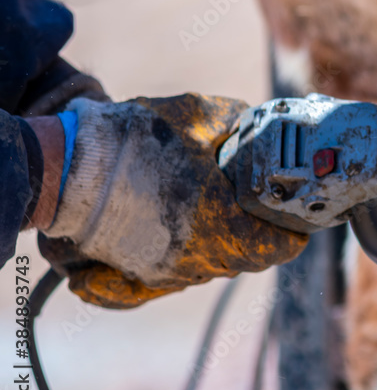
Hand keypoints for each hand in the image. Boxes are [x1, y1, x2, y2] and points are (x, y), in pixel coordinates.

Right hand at [40, 94, 307, 307]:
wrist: (67, 169)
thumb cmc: (137, 142)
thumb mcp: (200, 115)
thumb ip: (240, 123)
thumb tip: (259, 124)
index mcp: (228, 229)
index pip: (286, 246)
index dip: (295, 225)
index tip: (293, 206)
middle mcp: (205, 260)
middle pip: (254, 255)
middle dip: (260, 226)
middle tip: (254, 195)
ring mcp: (174, 271)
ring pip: (220, 261)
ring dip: (225, 236)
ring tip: (212, 199)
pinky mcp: (145, 273)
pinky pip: (185, 265)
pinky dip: (192, 243)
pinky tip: (184, 215)